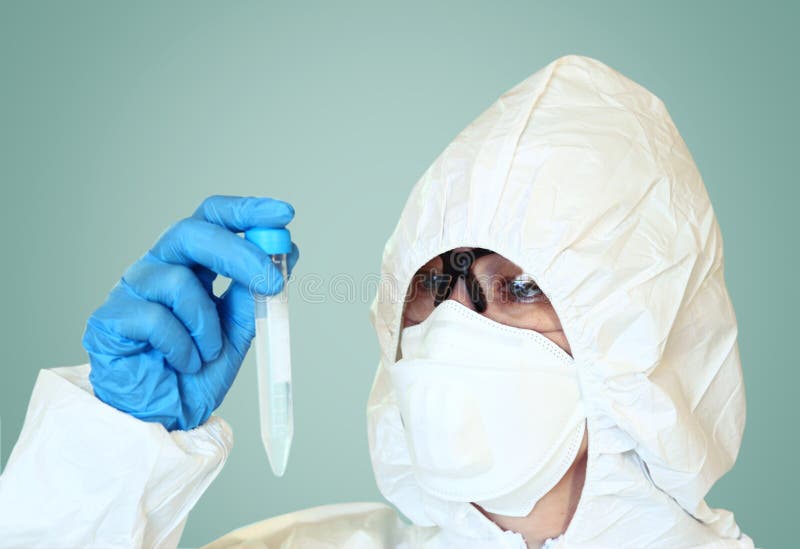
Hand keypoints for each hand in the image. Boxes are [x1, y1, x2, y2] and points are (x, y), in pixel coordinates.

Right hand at [82, 195, 298, 429]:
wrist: (164, 418)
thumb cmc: (196, 371)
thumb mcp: (238, 329)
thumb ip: (254, 293)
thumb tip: (287, 254)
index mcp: (189, 263)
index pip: (212, 218)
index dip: (246, 211)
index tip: (284, 213)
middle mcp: (158, 267)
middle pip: (192, 233)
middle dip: (239, 254)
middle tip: (272, 283)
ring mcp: (131, 290)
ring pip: (178, 282)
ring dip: (208, 325)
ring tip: (208, 352)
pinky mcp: (110, 319)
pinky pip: (156, 319)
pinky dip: (183, 347)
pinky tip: (184, 363)